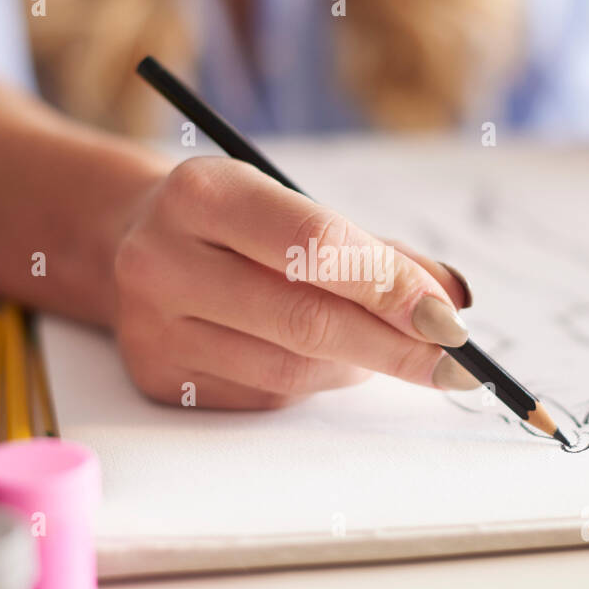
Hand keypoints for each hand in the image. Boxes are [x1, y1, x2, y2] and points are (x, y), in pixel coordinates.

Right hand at [112, 156, 476, 407]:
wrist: (133, 243)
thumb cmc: (238, 225)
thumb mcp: (297, 207)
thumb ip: (377, 252)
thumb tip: (452, 299)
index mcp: (203, 193)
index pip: (314, 245)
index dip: (390, 286)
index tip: (448, 319)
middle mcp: (163, 258)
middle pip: (304, 319)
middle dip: (394, 346)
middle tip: (455, 364)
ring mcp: (153, 325)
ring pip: (290, 369)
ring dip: (356, 365)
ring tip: (377, 344)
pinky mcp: (159, 378)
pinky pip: (266, 395)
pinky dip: (312, 381)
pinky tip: (313, 355)